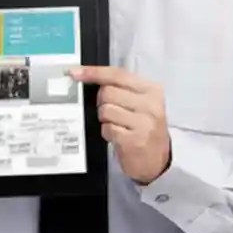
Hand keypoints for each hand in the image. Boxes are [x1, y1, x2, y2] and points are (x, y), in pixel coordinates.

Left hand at [69, 65, 170, 184]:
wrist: (157, 160)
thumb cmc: (144, 128)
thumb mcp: (140, 103)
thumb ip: (120, 88)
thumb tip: (87, 75)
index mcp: (152, 90)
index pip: (117, 74)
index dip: (94, 72)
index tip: (75, 73)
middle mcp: (150, 104)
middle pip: (107, 92)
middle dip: (102, 102)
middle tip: (113, 113)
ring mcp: (144, 123)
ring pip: (105, 110)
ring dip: (105, 119)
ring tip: (119, 126)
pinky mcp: (134, 140)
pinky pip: (107, 128)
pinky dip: (108, 133)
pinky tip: (119, 136)